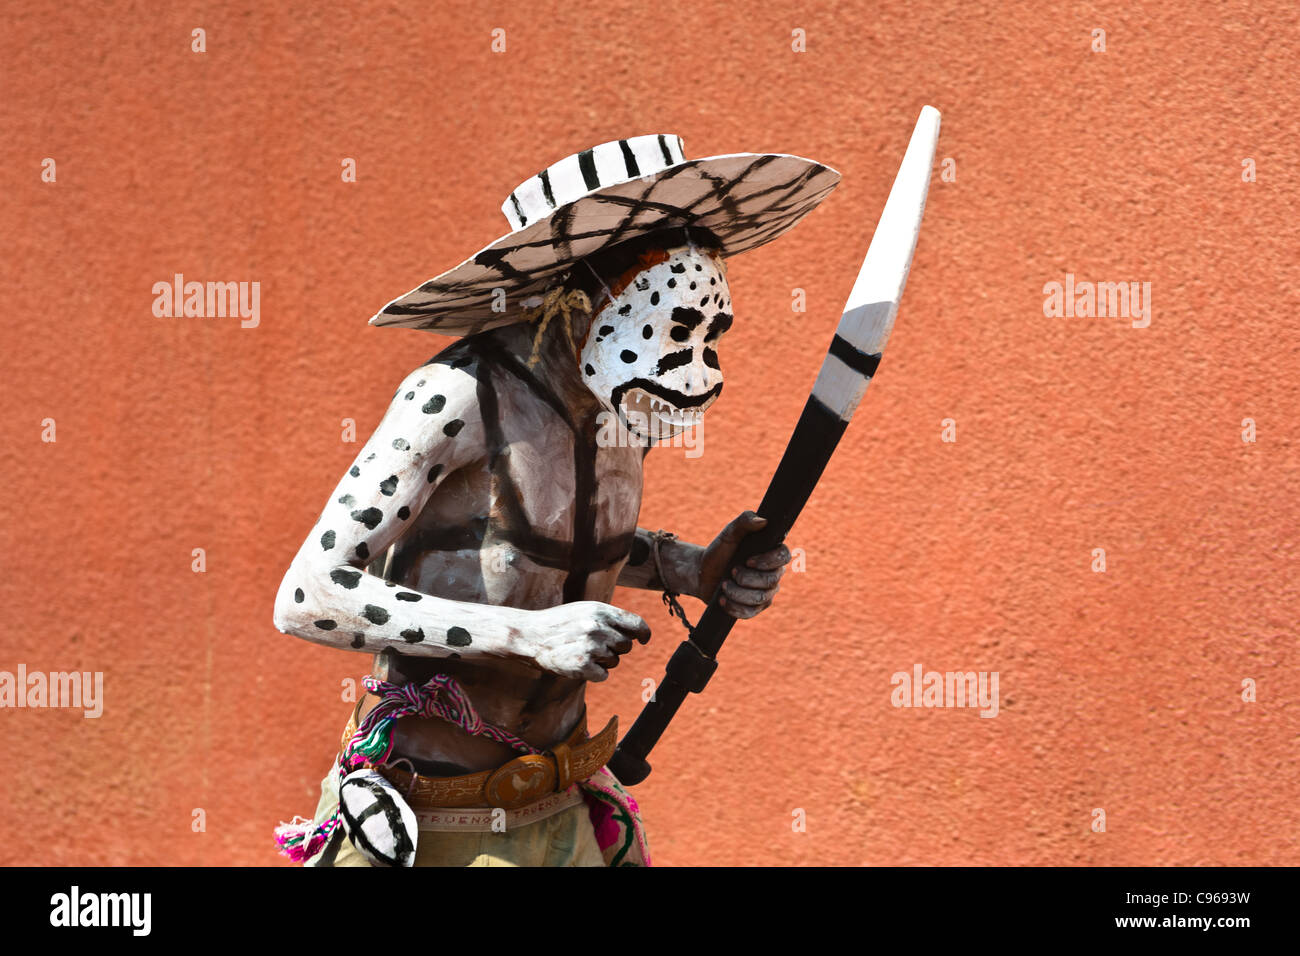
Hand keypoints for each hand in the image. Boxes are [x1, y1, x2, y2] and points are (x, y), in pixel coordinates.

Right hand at [526, 601, 650, 680]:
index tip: (644, 639)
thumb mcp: (584, 610)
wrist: (529, 635)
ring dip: (603, 661)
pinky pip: (603, 675)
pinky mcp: (582, 665)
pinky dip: (594, 674)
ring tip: (582, 652)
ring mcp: (591, 647)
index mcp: (600, 611)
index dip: (643, 633)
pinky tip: (579, 665)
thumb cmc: (558, 623)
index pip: (636, 623)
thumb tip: (636, 631)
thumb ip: (609, 617)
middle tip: (594, 645)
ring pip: (615, 661)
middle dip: (616, 648)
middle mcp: (598, 627)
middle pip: (627, 645)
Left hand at [697, 511, 789, 619]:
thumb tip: (763, 520)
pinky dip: (734, 607)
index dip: (768, 561)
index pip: (784, 556)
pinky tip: (722, 599)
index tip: (748, 560)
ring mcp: (766, 593)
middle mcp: (773, 574)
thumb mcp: (728, 534)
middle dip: (746, 578)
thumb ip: (744, 521)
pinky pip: (750, 613)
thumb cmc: (719, 552)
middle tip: (731, 571)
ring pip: (760, 598)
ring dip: (737, 592)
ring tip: (723, 585)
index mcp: (771, 554)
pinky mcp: (754, 609)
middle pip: (770, 581)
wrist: (702, 573)